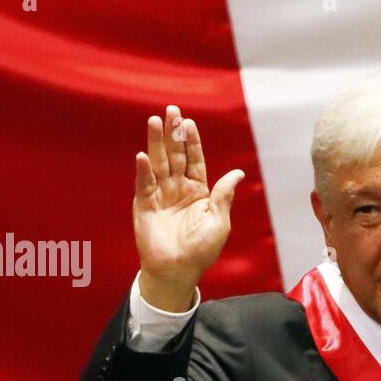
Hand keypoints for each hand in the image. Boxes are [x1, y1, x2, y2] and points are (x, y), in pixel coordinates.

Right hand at [133, 105, 244, 310]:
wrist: (178, 270)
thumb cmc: (201, 250)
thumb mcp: (219, 222)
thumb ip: (224, 195)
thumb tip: (238, 173)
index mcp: (198, 191)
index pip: (195, 160)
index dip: (192, 141)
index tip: (190, 123)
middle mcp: (178, 188)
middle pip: (175, 155)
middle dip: (173, 133)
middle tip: (171, 111)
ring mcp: (160, 194)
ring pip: (158, 163)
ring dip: (155, 142)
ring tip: (154, 121)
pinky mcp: (144, 204)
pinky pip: (144, 184)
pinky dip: (143, 171)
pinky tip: (143, 156)